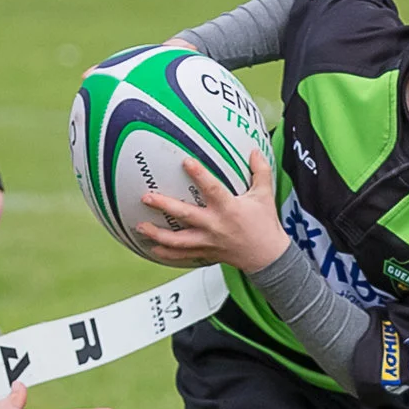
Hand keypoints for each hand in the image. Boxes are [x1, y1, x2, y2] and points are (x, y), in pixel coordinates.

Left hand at [133, 151, 289, 271]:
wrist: (267, 257)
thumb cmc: (265, 224)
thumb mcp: (265, 195)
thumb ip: (260, 172)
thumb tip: (255, 151)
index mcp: (229, 208)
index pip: (212, 189)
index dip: (199, 174)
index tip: (186, 161)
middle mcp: (216, 226)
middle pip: (186, 215)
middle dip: (164, 206)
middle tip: (146, 197)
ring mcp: (209, 241)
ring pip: (179, 240)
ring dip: (158, 234)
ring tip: (141, 226)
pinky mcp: (206, 252)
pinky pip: (183, 255)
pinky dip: (167, 253)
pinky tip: (152, 248)